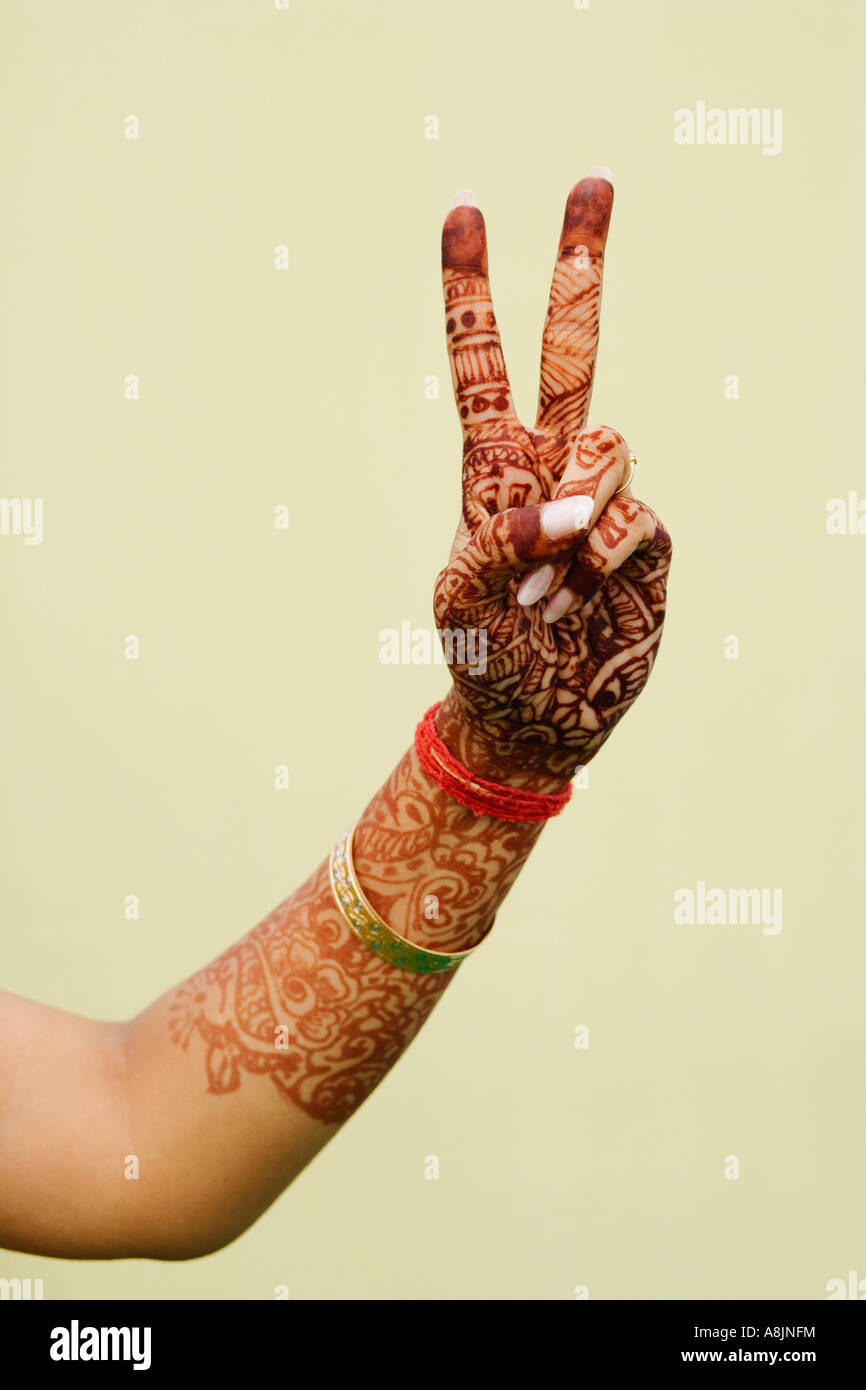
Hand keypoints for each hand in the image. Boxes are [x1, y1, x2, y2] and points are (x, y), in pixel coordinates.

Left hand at [432, 170, 671, 790]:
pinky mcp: (646, 540)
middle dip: (581, 265)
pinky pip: (634, 518)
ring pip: (611, 445)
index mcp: (492, 467)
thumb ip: (501, 541)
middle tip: (594, 177)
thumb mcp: (460, 602)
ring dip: (575, 518)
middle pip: (571, 350)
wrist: (536, 721)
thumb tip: (575, 506)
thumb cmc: (484, 659)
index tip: (465, 207)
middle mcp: (551, 467)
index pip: (482, 362)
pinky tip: (577, 606)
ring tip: (544, 595)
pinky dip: (601, 564)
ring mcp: (601, 501)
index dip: (471, 288)